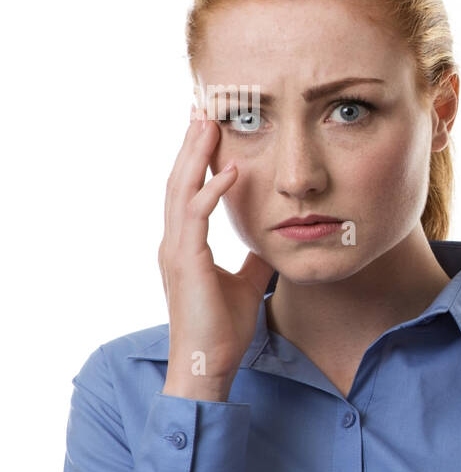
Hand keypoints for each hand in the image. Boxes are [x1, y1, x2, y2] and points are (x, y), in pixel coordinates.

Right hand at [159, 105, 274, 401]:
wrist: (208, 365)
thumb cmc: (224, 330)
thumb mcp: (248, 284)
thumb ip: (255, 259)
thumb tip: (274, 240)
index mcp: (187, 244)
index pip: (191, 190)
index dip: (200, 158)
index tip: (212, 127)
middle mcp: (175, 241)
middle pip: (180, 180)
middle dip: (193, 143)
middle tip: (206, 106)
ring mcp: (177, 251)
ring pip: (182, 190)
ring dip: (197, 155)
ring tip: (211, 121)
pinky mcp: (186, 264)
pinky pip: (197, 219)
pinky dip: (214, 192)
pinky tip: (233, 170)